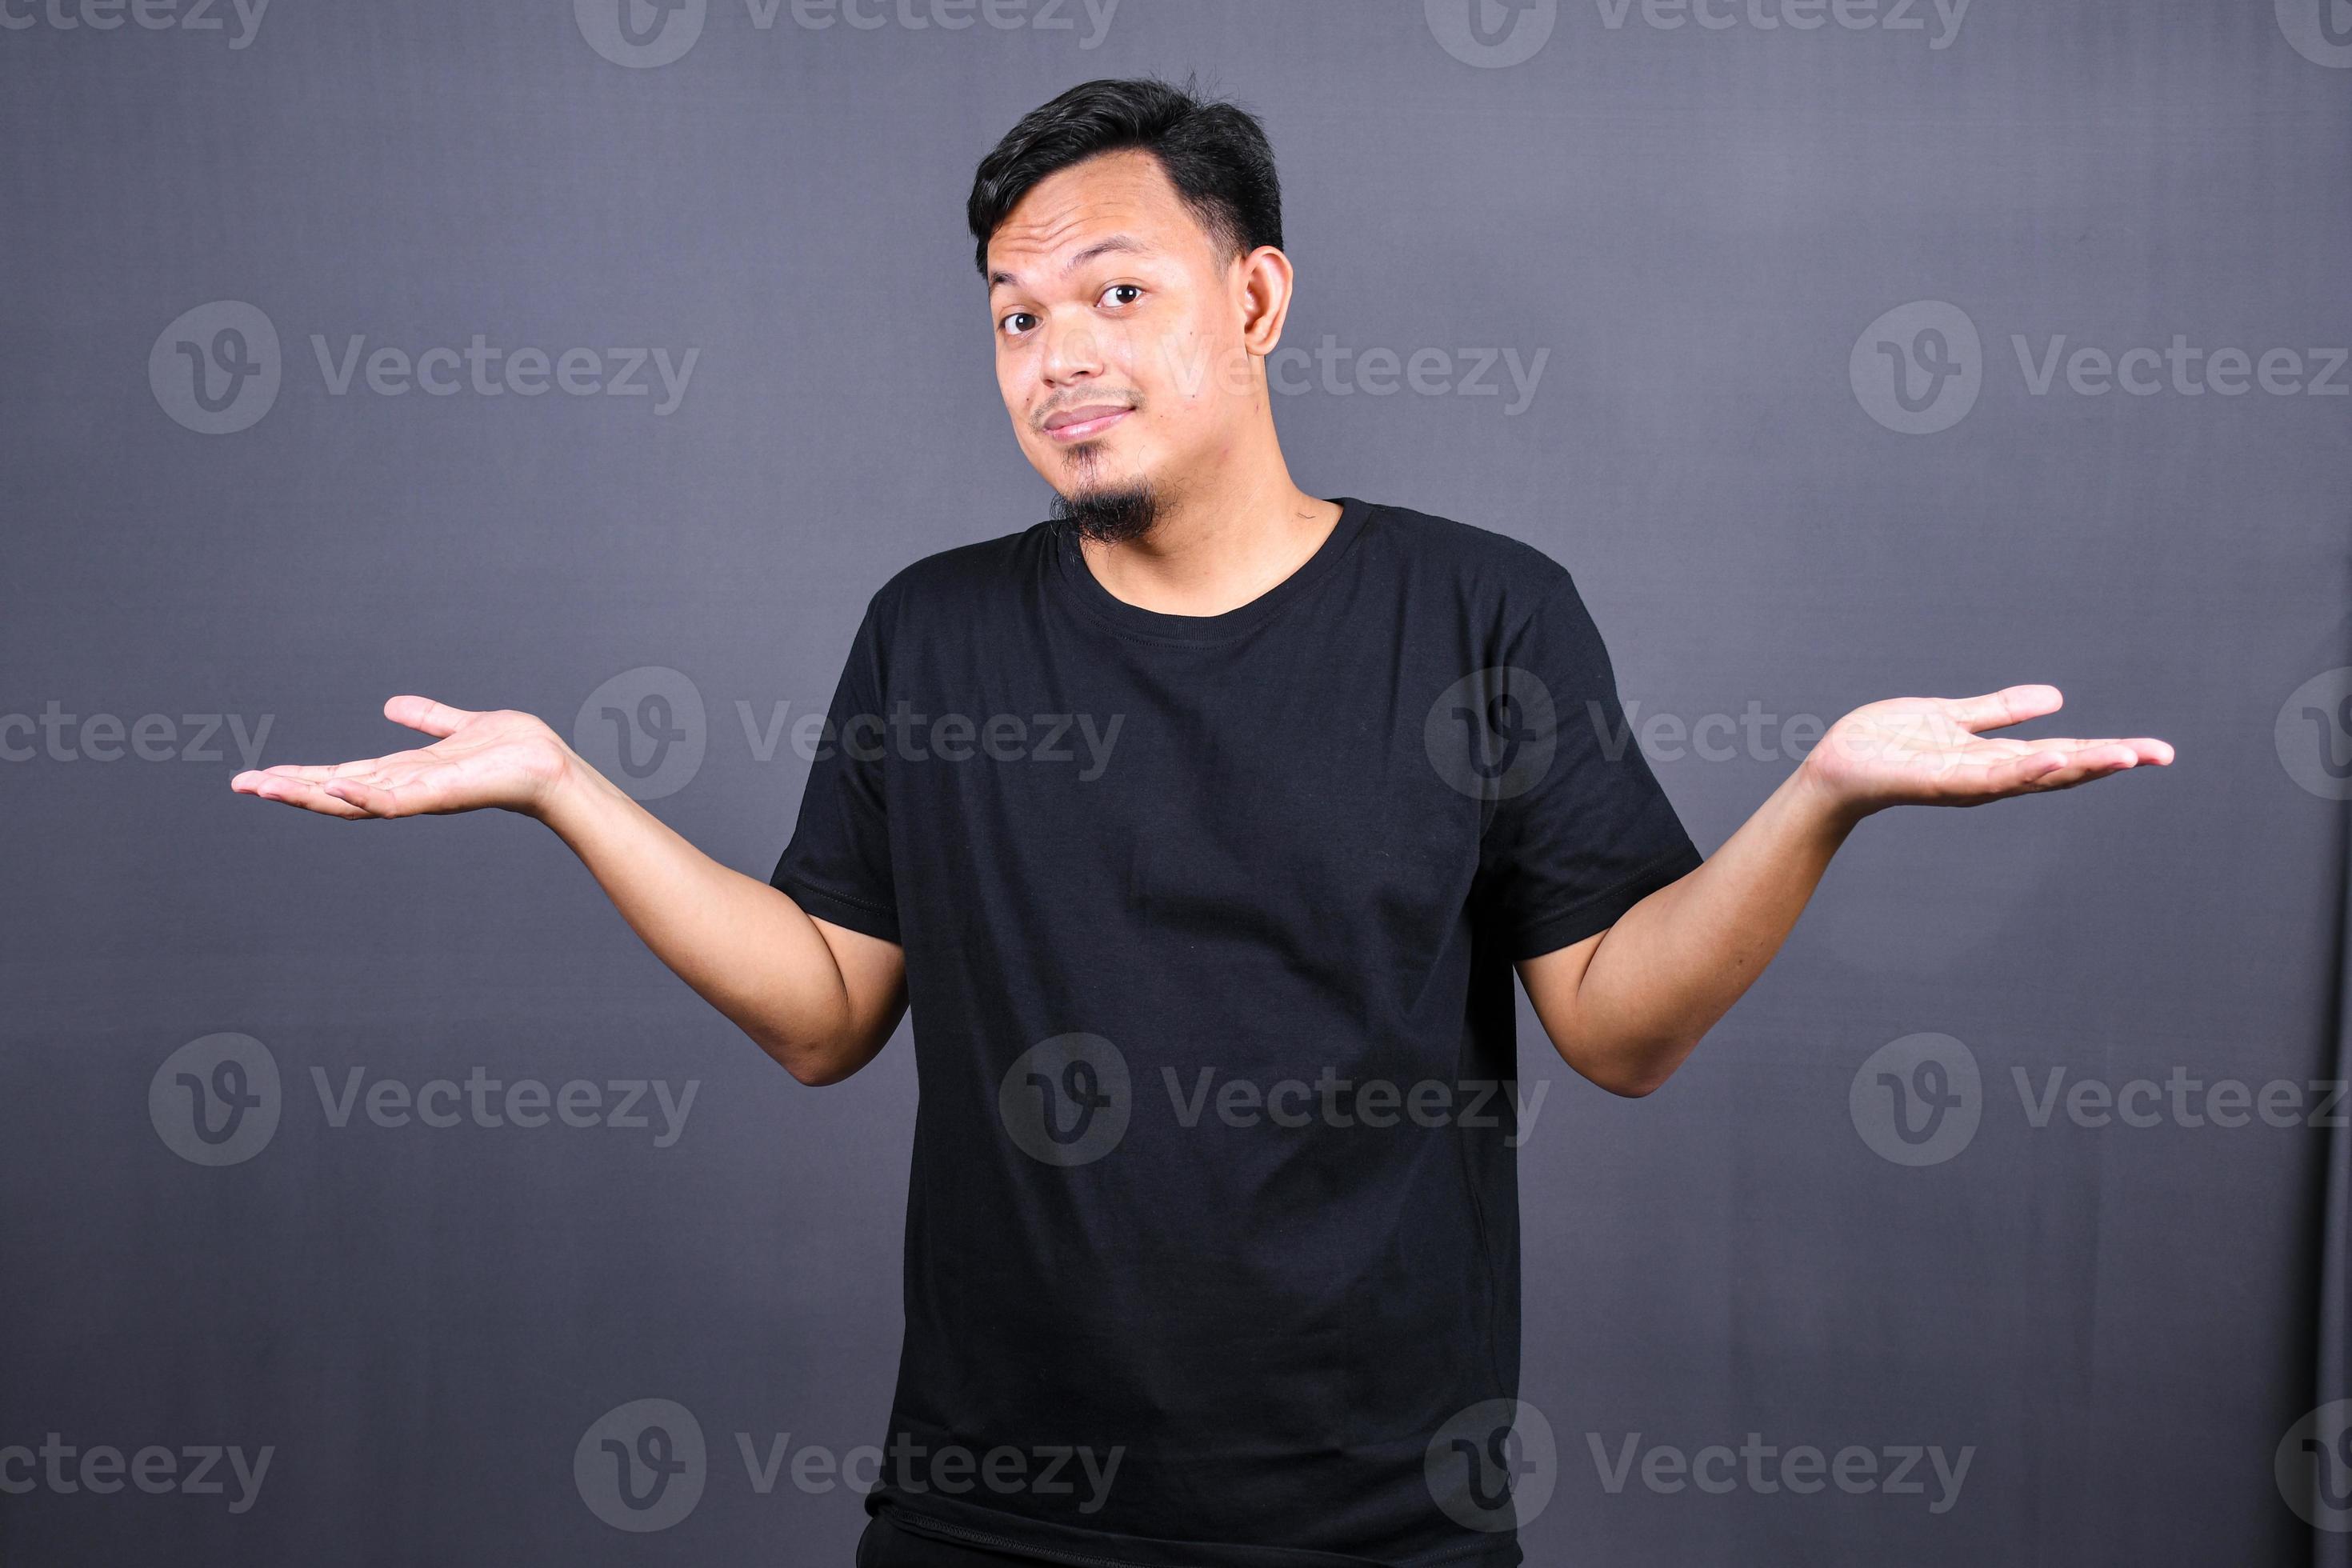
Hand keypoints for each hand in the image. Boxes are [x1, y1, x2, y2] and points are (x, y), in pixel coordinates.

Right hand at [229, 697, 571, 819]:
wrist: (552, 767)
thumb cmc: (514, 750)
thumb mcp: (459, 726)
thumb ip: (428, 719)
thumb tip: (392, 706)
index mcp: (406, 771)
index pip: (342, 774)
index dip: (302, 776)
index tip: (259, 775)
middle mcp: (405, 787)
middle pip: (335, 792)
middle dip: (288, 789)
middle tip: (241, 785)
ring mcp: (419, 795)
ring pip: (353, 800)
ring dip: (309, 794)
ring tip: (265, 786)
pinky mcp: (440, 797)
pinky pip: (394, 802)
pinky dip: (363, 795)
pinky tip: (334, 786)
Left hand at [1797, 684, 2172, 822]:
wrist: (1836, 766)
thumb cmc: (1888, 744)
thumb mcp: (1954, 719)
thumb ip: (2000, 711)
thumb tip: (2057, 699)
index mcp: (1996, 758)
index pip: (2063, 754)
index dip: (2108, 753)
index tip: (2156, 751)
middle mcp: (1988, 775)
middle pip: (2059, 769)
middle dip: (2108, 761)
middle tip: (2159, 755)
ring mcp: (1965, 781)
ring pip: (2030, 775)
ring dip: (2076, 765)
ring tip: (2120, 755)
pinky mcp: (1936, 781)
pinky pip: (1984, 777)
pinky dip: (2019, 769)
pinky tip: (2051, 756)